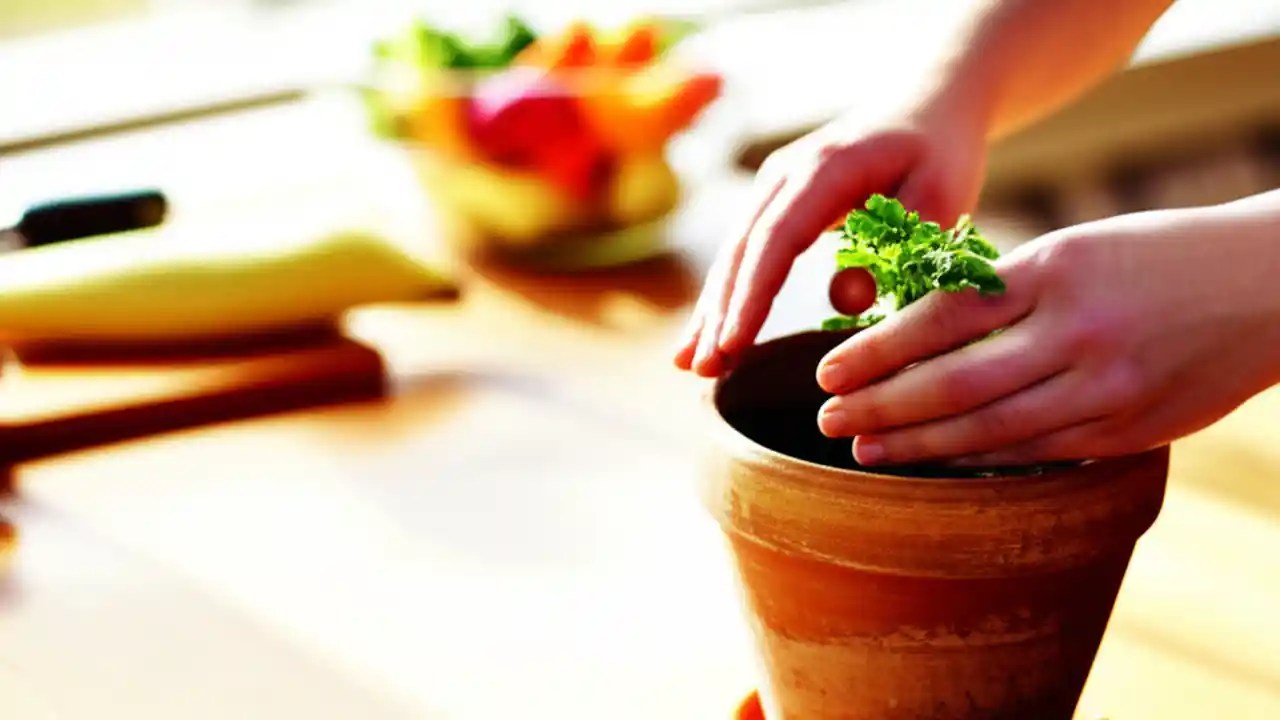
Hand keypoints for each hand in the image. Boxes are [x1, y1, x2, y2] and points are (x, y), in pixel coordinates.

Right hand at [673, 97, 987, 375]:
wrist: (929, 104)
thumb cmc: (940, 154)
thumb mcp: (940, 198)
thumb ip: (898, 249)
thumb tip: (845, 301)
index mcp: (824, 169)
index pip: (776, 240)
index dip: (751, 296)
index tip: (733, 345)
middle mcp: (784, 174)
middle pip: (742, 250)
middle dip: (719, 312)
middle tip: (703, 369)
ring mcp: (772, 187)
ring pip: (732, 255)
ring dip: (711, 310)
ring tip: (690, 364)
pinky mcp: (774, 204)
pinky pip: (744, 255)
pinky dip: (725, 296)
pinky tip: (707, 336)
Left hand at [815, 202, 1279, 465]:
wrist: (1270, 285)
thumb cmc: (1152, 257)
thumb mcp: (1074, 249)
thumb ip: (1002, 291)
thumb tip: (911, 334)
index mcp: (1054, 269)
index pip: (940, 317)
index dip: (875, 351)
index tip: (827, 370)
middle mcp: (1077, 331)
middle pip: (952, 382)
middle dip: (879, 406)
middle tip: (828, 419)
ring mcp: (1106, 387)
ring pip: (988, 429)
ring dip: (917, 444)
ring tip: (865, 449)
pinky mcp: (1129, 430)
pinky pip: (1035, 451)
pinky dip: (977, 458)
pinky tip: (935, 461)